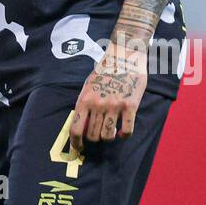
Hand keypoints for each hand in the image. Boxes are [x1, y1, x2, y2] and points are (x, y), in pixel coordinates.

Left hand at [70, 39, 146, 153]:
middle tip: (99, 133)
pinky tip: (122, 131)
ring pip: (108, 136)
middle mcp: (98, 104)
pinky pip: (126, 131)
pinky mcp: (130, 106)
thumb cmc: (105, 70)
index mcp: (85, 99)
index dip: (76, 143)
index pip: (76, 129)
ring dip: (109, 137)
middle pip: (92, 135)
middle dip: (95, 138)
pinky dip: (124, 135)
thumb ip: (85, 105)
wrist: (124, 55)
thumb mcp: (88, 85)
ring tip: (111, 131)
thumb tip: (82, 126)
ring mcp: (114, 105)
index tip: (79, 149)